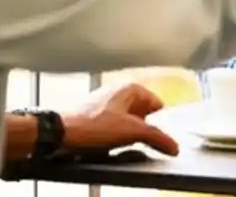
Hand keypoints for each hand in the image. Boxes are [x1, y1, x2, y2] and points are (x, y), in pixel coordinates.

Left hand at [60, 82, 179, 155]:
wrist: (61, 133)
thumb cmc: (94, 126)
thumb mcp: (131, 132)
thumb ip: (157, 138)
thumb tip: (174, 147)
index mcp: (131, 88)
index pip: (157, 105)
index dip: (157, 122)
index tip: (152, 136)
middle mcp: (119, 91)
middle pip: (143, 115)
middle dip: (141, 129)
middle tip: (132, 139)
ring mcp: (106, 102)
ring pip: (128, 123)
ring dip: (127, 135)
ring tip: (117, 142)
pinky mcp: (95, 114)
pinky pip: (114, 127)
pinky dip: (114, 136)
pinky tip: (106, 144)